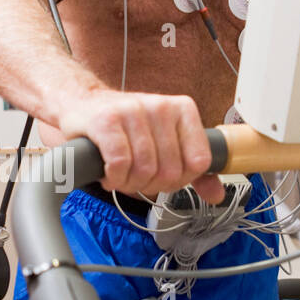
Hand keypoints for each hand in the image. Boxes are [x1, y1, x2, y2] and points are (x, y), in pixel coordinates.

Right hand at [56, 88, 224, 203]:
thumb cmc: (126, 128)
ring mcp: (133, 111)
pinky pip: (120, 164)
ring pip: (145, 170)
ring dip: (128, 183)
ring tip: (120, 174)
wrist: (83, 105)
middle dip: (150, 184)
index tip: (162, 176)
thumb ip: (192, 168)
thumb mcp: (165, 142)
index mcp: (183, 109)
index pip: (199, 162)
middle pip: (170, 171)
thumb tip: (216, 194)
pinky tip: (109, 173)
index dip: (180, 180)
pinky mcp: (106, 121)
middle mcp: (161, 106)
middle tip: (135, 177)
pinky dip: (114, 178)